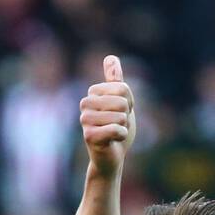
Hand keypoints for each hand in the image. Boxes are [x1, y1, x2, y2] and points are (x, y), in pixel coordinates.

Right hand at [80, 54, 134, 177]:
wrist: (113, 157)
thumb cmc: (117, 130)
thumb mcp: (122, 103)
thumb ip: (116, 82)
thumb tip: (111, 57)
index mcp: (93, 93)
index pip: (123, 88)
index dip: (129, 103)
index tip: (121, 114)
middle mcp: (85, 104)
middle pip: (121, 101)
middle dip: (126, 116)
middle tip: (118, 125)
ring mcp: (85, 120)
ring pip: (119, 116)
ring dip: (124, 127)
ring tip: (115, 134)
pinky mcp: (89, 136)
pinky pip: (115, 129)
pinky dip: (121, 136)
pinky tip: (115, 141)